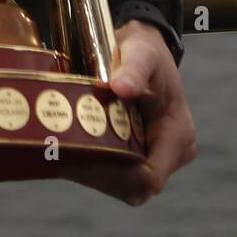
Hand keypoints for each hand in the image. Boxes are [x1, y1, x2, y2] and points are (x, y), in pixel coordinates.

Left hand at [70, 19, 196, 204]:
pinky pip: (117, 173)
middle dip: (98, 176)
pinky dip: (93, 166)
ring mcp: (154, 154)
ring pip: (123, 185)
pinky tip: (68, 150)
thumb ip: (134, 69)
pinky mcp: (138, 153)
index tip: (81, 157)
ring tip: (59, 152)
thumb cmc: (145, 50)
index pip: (150, 177)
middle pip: (134, 187)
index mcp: (177, 134)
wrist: (142, 49)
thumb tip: (121, 87)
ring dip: (93, 173)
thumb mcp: (142, 53)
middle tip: (61, 155)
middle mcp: (170, 152)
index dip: (116, 175)